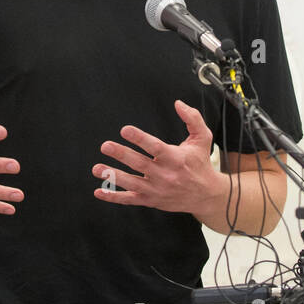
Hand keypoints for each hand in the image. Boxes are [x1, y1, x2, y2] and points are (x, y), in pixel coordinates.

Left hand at [92, 99, 222, 217]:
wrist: (206, 195)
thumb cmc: (200, 163)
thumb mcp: (202, 138)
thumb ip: (192, 118)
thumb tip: (178, 103)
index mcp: (176, 158)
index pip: (155, 147)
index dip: (139, 138)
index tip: (125, 130)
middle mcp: (165, 175)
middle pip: (139, 164)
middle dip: (121, 154)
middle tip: (105, 146)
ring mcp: (157, 189)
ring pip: (132, 183)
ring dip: (113, 176)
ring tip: (97, 168)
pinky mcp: (151, 200)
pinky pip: (130, 200)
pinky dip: (114, 197)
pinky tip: (99, 192)